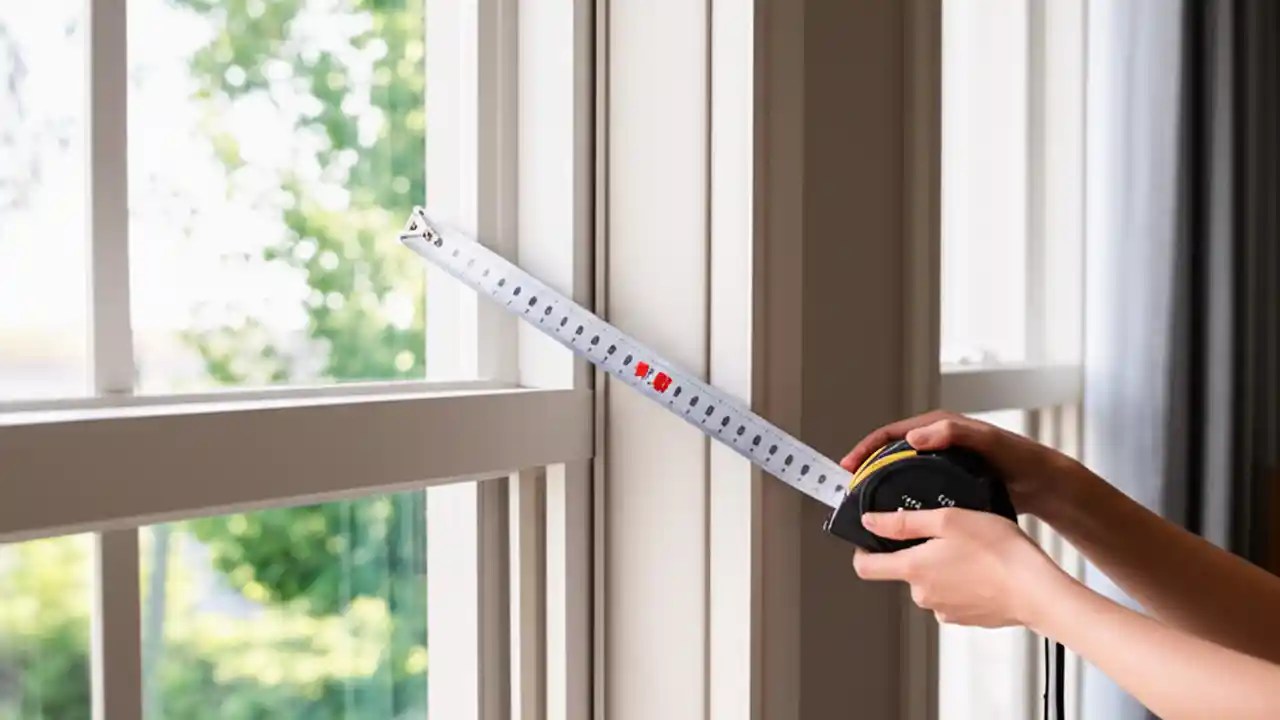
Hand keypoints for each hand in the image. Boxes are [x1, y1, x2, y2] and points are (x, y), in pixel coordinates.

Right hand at [839, 410, 1095, 520]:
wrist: (1043, 483)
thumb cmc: (1019, 458)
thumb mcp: (986, 441)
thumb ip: (953, 433)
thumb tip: (914, 438)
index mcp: (939, 427)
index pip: (892, 434)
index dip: (867, 449)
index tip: (849, 466)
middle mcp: (937, 442)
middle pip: (891, 453)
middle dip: (868, 468)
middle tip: (852, 489)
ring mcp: (943, 462)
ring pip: (903, 471)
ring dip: (883, 484)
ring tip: (869, 504)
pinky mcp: (950, 482)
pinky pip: (917, 487)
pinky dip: (902, 497)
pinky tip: (899, 516)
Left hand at [852, 508, 1067, 628]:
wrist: (1037, 590)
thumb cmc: (998, 552)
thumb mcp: (947, 520)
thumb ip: (904, 522)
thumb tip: (870, 522)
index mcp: (913, 569)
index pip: (865, 568)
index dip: (863, 551)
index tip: (870, 540)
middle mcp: (923, 595)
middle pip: (905, 571)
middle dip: (918, 552)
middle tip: (945, 534)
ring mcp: (944, 610)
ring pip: (931, 583)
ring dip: (943, 567)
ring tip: (970, 550)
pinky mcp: (966, 618)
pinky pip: (953, 596)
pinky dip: (962, 582)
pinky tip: (982, 569)